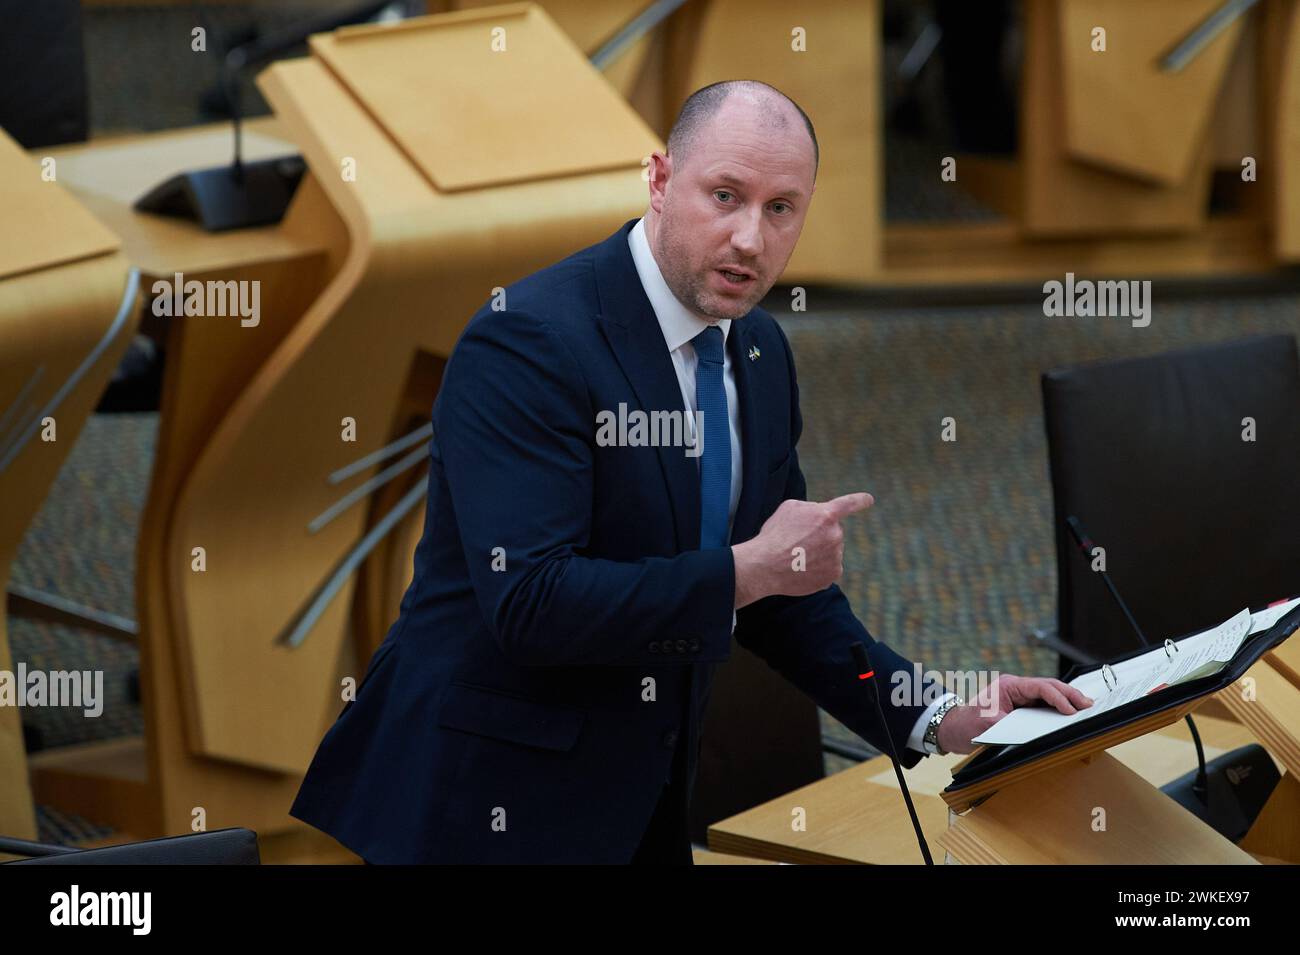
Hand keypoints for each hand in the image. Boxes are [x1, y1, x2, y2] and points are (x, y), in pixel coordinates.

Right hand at [731, 492, 873, 608]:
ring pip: (831, 551)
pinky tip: (801, 568)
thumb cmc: (774, 535)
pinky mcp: (832, 575)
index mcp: (826, 515)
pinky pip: (829, 568)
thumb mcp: (789, 508)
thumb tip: (821, 514)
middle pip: (833, 531)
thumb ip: (811, 507)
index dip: (860, 500)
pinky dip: (818, 568)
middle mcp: (835, 535)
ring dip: (818, 551)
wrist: (765, 566)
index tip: (869, 499)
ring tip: (796, 556)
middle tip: (797, 541)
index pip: (849, 504)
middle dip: (820, 534)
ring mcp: (836, 557)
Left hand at [936, 674, 1093, 754]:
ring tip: (1086, 707)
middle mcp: (1015, 688)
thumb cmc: (967, 726)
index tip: (1071, 710)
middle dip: (1069, 695)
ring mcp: (1019, 697)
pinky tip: (1071, 713)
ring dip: (1067, 700)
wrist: (953, 729)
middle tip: (1088, 704)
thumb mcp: (988, 727)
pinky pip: (1044, 705)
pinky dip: (1058, 708)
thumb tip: (1035, 733)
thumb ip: (1011, 726)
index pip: (1039, 687)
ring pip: (1048, 694)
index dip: (1058, 697)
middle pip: (1048, 687)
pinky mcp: (1021, 707)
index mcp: (1007, 686)